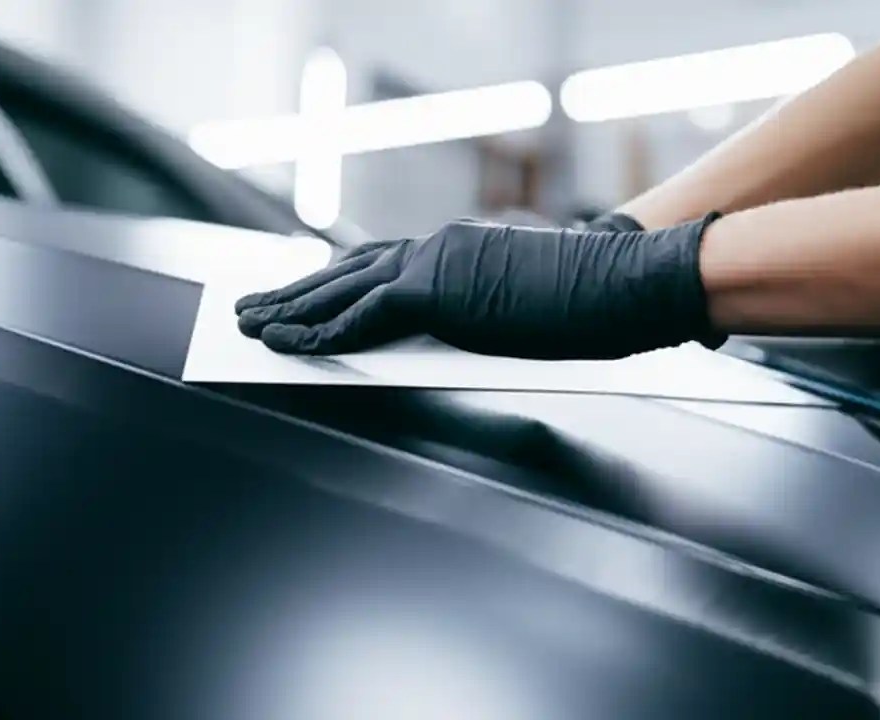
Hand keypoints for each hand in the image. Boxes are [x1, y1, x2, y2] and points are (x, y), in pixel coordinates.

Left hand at [234, 213, 724, 358]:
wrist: (628, 283)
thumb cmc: (593, 303)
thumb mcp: (523, 307)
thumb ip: (476, 313)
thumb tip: (456, 332)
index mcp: (457, 250)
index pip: (377, 264)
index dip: (331, 282)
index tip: (297, 293)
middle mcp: (438, 247)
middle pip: (347, 271)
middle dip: (295, 292)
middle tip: (251, 308)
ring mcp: (437, 263)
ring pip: (342, 289)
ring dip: (293, 310)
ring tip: (252, 326)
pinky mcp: (439, 289)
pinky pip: (365, 316)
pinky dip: (322, 332)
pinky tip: (289, 344)